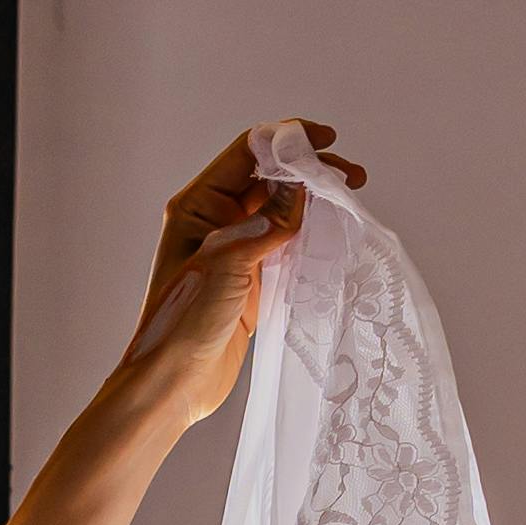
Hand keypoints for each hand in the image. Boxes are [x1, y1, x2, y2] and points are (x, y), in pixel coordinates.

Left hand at [112, 121, 365, 426]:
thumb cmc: (184, 321)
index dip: (288, 140)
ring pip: (281, 210)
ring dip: (314, 202)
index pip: (248, 152)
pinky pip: (286, 242)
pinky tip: (333, 228)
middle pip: (270, 178)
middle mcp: (215, 220)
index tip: (326, 140)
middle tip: (351, 177)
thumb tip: (303, 192)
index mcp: (198, 205)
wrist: (174, 384)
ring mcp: (235, 250)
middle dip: (309, 171)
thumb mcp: (228, 261)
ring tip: (350, 197)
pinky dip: (309, 232)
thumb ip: (269, 223)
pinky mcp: (251, 279)